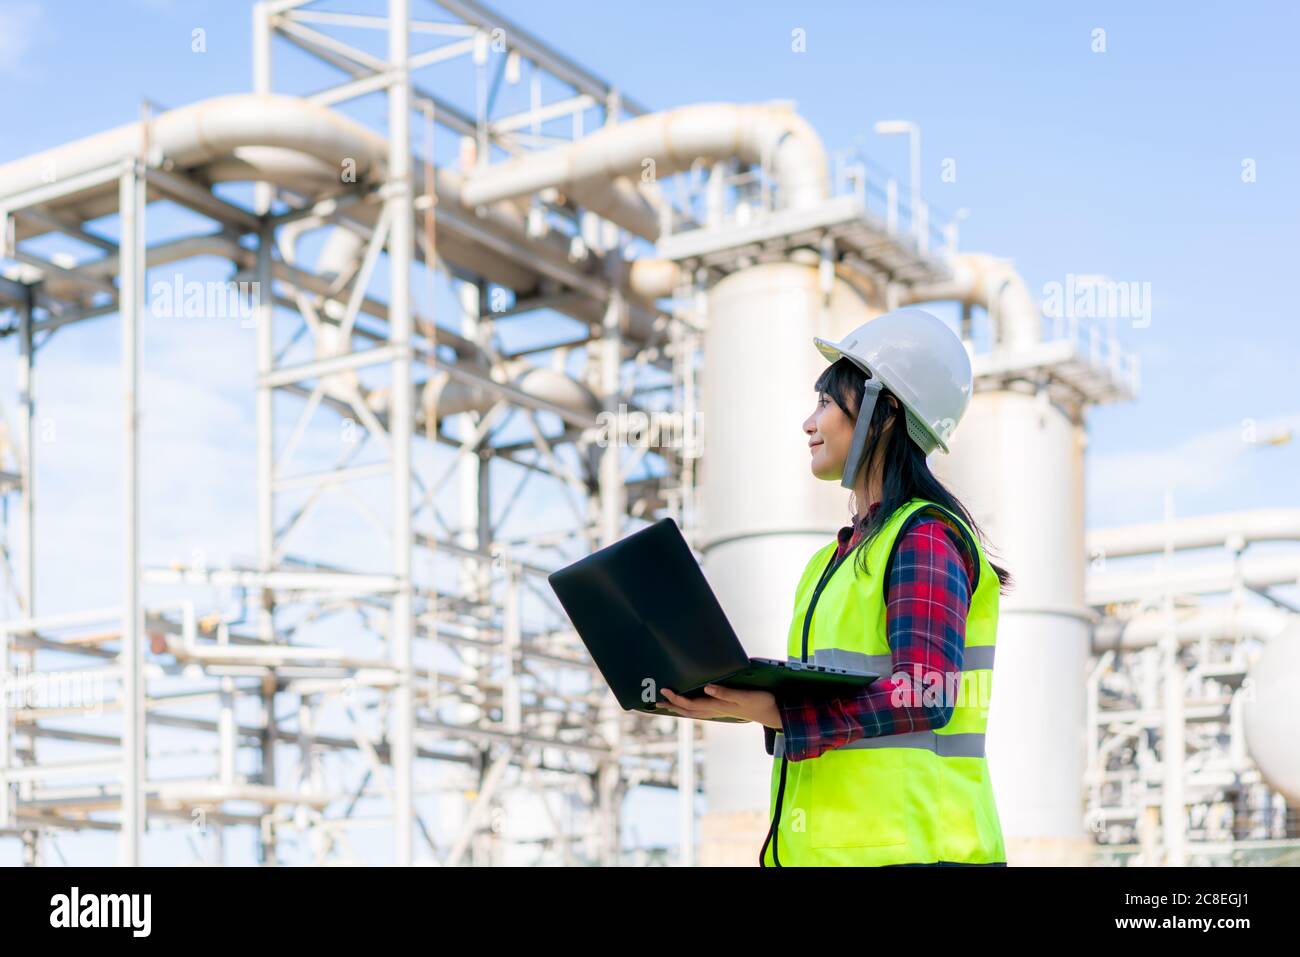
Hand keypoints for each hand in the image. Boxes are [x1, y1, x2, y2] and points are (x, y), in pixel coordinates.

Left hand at [660, 685, 781, 728]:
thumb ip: (726, 693)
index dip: (677, 698)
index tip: (665, 690)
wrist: (773, 712)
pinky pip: (701, 710)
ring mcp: (719, 711)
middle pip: (688, 710)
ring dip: (678, 708)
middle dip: (672, 705)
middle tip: (655, 701)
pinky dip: (689, 708)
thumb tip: (706, 688)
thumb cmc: (760, 701)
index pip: (692, 704)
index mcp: (718, 706)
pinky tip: (687, 705)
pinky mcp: (723, 709)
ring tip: (665, 704)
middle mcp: (715, 710)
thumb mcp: (744, 696)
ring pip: (693, 712)